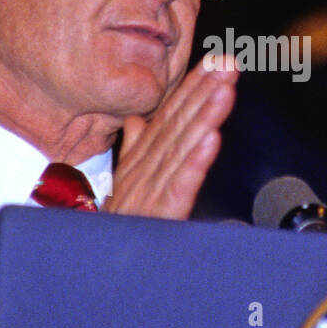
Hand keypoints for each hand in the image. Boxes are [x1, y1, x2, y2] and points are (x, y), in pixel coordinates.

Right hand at [103, 56, 237, 219]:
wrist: (99, 266)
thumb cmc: (117, 223)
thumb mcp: (126, 181)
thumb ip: (135, 148)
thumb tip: (136, 120)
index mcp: (143, 159)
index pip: (171, 116)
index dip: (193, 87)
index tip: (216, 61)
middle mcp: (147, 168)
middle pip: (179, 124)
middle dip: (204, 91)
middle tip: (227, 63)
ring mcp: (152, 190)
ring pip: (183, 147)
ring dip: (205, 115)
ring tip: (225, 89)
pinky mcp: (161, 213)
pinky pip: (181, 184)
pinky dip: (196, 161)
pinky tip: (213, 139)